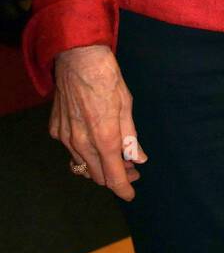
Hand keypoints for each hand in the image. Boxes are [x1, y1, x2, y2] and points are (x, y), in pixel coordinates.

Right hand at [50, 44, 146, 201]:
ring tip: (115, 155)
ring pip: (83, 165)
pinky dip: (84, 151)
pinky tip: (94, 138)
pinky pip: (71, 150)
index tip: (131, 194)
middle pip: (97, 176)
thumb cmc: (107, 77)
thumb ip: (131, 136)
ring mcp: (66, 138)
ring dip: (99, 166)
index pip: (114, 177)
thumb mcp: (126, 105)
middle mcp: (82, 143)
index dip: (124, 189)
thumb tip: (138, 158)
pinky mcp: (56, 129)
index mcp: (104, 138)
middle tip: (131, 168)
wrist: (78, 58)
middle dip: (115, 176)